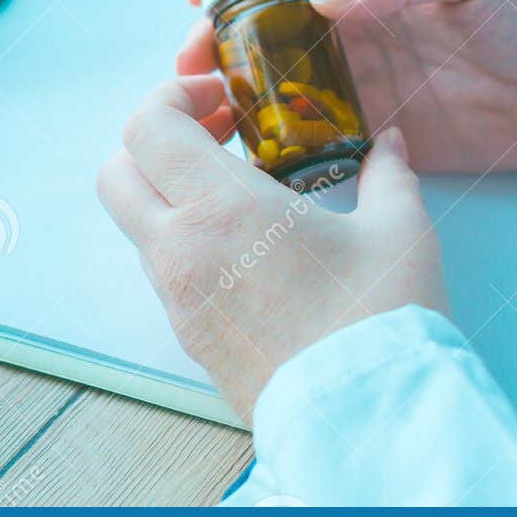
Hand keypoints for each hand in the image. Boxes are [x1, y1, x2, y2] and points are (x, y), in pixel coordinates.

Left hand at [96, 76, 445, 423]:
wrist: (366, 419)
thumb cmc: (380, 318)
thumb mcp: (399, 229)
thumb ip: (387, 174)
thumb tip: (388, 146)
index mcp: (220, 208)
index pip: (147, 127)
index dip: (171, 96)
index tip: (218, 97)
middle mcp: (181, 251)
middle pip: (117, 173)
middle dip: (155, 144)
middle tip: (217, 136)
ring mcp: (177, 300)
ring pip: (136, 226)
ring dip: (169, 195)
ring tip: (240, 193)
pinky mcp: (189, 338)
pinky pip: (163, 272)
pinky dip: (185, 242)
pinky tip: (246, 245)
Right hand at [179, 0, 516, 172]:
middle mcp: (346, 23)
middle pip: (257, 26)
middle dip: (213, 41)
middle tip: (190, 68)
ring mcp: (353, 80)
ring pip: (271, 85)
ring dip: (231, 96)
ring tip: (204, 114)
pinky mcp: (369, 133)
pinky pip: (308, 140)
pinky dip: (273, 148)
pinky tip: (248, 158)